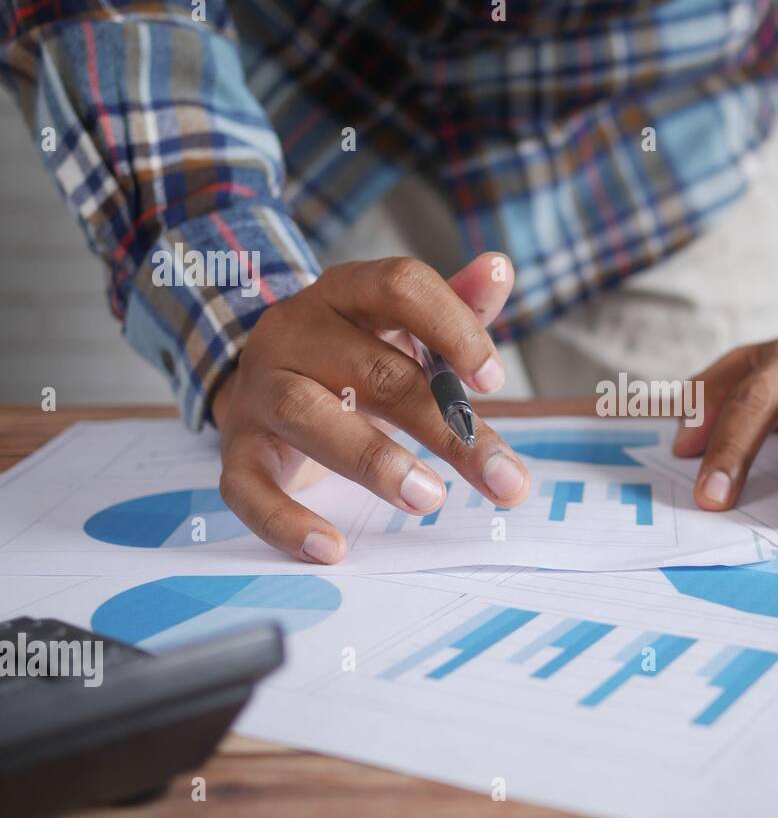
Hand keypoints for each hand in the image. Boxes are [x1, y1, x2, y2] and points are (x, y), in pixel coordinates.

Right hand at [211, 254, 530, 563]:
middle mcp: (296, 332)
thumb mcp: (403, 325)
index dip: (452, 328)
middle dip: (446, 426)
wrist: (260, 379)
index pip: (401, 287)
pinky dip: (285, 521)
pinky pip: (247, 486)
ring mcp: (261, 389)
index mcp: (347, 293)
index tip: (494, 380)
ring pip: (309, 416)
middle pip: (376, 370)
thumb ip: (456, 305)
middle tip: (501, 477)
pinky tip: (331, 549)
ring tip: (430, 499)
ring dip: (374, 460)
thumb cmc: (355, 352)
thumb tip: (499, 268)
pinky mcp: (236, 448)